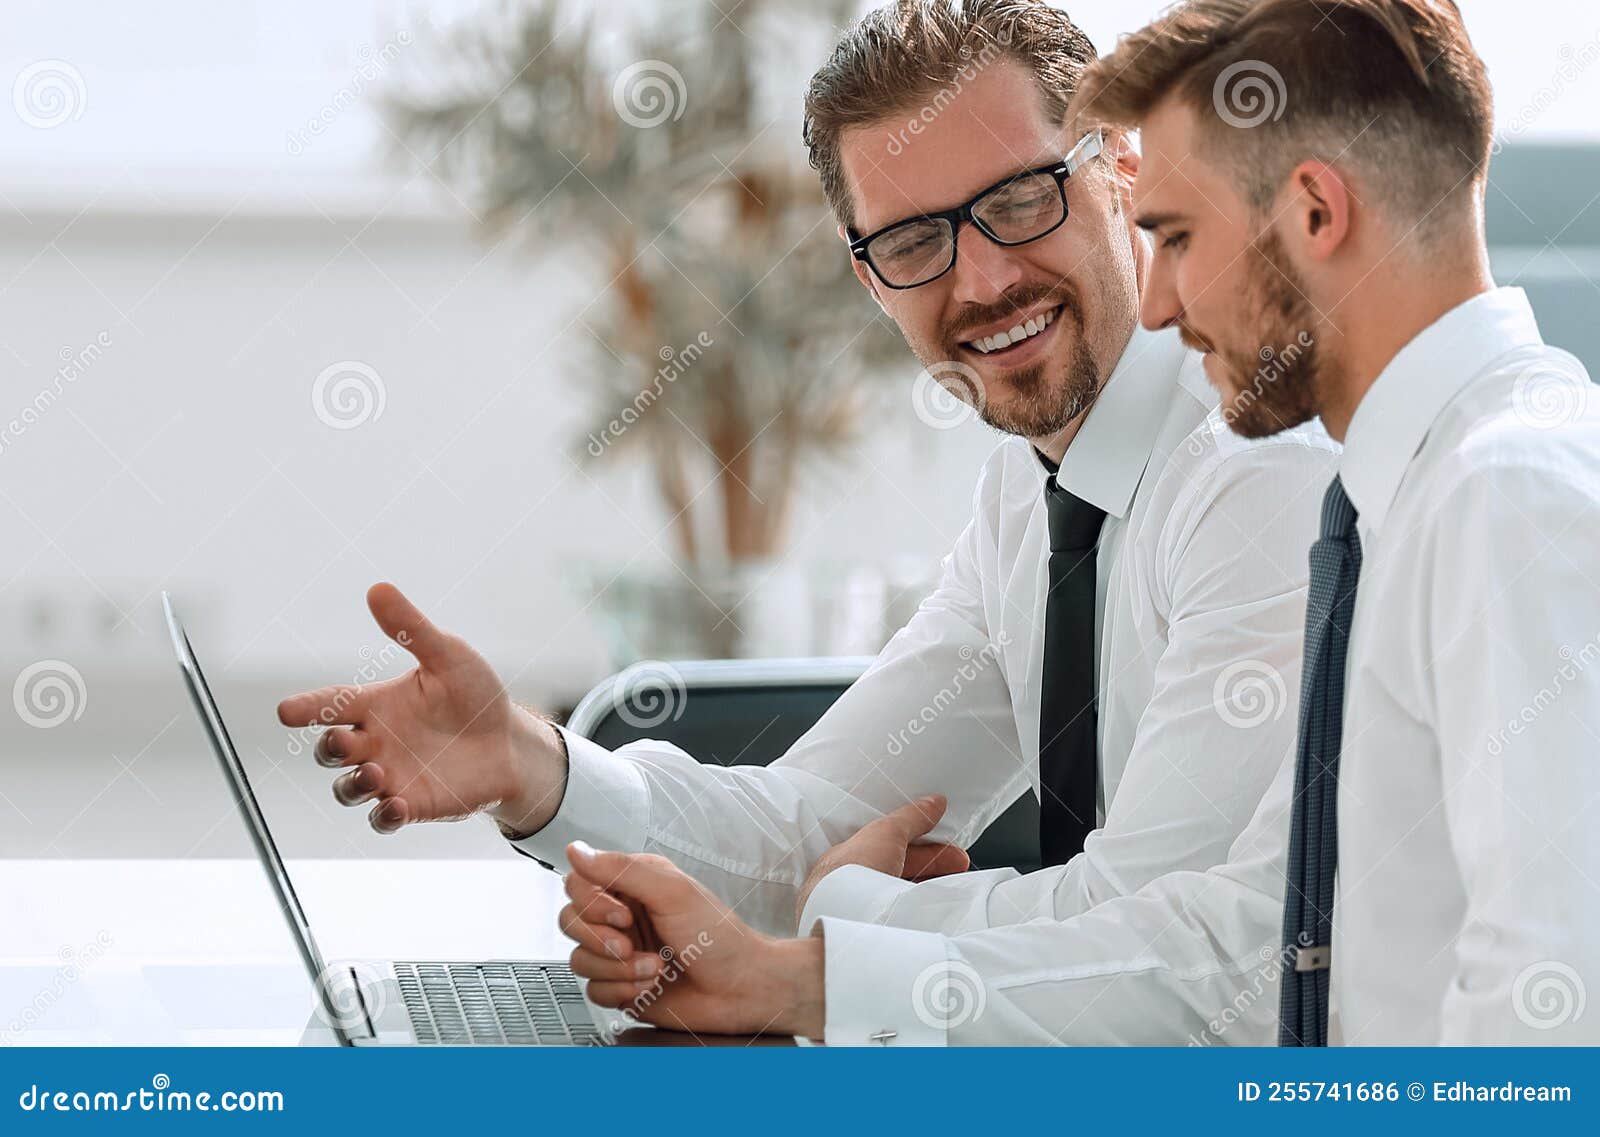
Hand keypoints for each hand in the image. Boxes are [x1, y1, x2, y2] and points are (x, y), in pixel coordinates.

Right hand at [276, 582, 566, 833]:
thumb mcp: (448, 657)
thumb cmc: (474, 695)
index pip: (330, 704)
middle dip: (328, 747)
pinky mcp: (412, 804)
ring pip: (348, 788)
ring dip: (353, 784)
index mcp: (376, 704)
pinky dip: (383, 816)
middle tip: (343, 739)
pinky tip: (396, 806)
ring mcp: (391, 777)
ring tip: (376, 773)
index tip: (287, 711)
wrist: (509, 741)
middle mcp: (375, 742)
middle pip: (330, 750)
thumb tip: (377, 588)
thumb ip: (411, 629)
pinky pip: (382, 820)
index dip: (307, 707)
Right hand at [560, 842, 824, 1038]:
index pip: (579, 883)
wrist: (742, 989)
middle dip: (599, 939)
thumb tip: (577, 850)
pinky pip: (594, 989)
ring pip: (580, 958)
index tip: (623, 914)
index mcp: (634, 885)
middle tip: (631, 945)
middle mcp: (624, 916)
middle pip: (571, 921)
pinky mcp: (622, 986)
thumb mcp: (673, 892)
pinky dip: (621, 991)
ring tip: (653, 969)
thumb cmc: (720, 937)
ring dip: (617, 968)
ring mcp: (621, 952)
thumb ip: (622, 868)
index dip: (591, 902)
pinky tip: (649, 987)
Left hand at [794, 794, 968, 923]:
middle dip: (936, 869)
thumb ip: (911, 817)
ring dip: (931, 892)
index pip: (895, 850)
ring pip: (905, 899)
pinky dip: (925, 914)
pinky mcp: (878, 936)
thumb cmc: (852, 872)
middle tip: (961, 868)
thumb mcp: (886, 832)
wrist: (840, 921)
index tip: (955, 852)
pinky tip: (939, 915)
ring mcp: (867, 913)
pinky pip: (906, 921)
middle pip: (903, 874)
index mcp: (853, 861)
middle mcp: (857, 888)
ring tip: (956, 892)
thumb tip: (935, 801)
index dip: (927, 848)